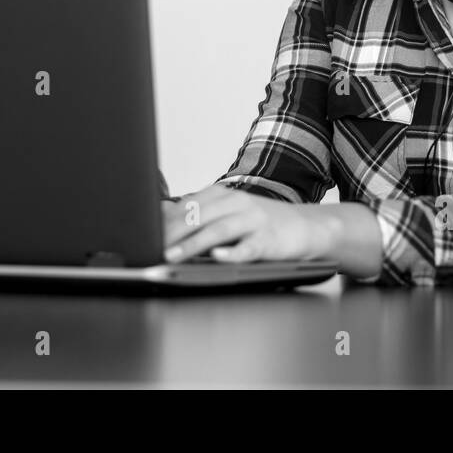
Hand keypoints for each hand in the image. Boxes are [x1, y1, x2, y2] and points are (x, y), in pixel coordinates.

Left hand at [161, 184, 335, 263]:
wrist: (308, 226)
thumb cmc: (262, 224)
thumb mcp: (228, 213)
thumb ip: (197, 213)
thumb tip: (160, 211)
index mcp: (223, 196)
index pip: (188, 207)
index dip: (164, 221)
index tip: (144, 234)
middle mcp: (237, 203)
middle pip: (199, 217)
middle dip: (172, 233)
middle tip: (151, 248)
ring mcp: (254, 221)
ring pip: (218, 231)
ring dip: (193, 244)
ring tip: (173, 256)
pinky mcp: (269, 240)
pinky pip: (248, 247)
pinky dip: (232, 252)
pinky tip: (218, 256)